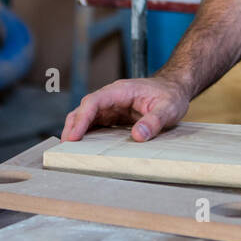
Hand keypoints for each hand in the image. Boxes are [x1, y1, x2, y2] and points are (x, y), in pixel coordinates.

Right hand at [61, 75, 190, 142]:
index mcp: (121, 91)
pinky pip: (95, 124)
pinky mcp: (113, 116)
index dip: (82, 119)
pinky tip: (84, 148)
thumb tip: (137, 136)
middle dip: (73, 127)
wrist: (175, 89)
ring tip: (69, 151)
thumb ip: (154, 121)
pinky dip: (86, 134)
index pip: (94, 102)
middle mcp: (112, 97)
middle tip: (66, 149)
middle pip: (84, 109)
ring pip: (86, 116)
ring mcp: (111, 106)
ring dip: (76, 131)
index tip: (74, 137)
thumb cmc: (171, 95)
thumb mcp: (168, 108)